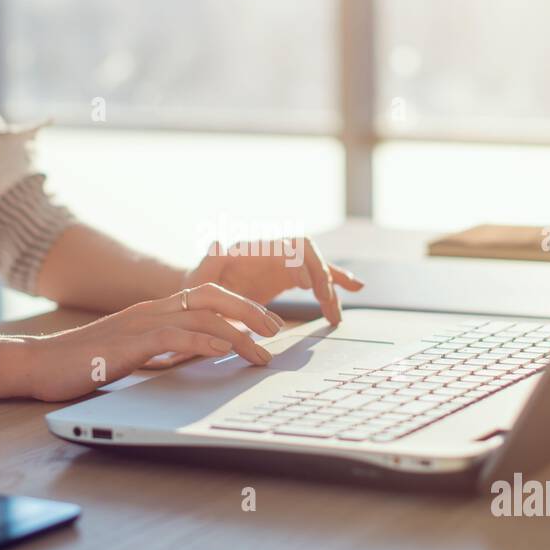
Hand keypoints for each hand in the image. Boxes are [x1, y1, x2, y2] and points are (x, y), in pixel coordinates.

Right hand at [24, 282, 285, 400]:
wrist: (41, 364)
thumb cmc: (85, 363)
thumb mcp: (136, 354)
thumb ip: (166, 351)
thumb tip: (201, 357)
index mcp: (155, 311)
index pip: (208, 297)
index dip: (242, 306)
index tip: (267, 325)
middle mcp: (152, 309)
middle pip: (214, 296)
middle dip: (251, 310)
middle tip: (277, 331)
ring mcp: (141, 322)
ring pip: (202, 317)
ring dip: (239, 333)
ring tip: (261, 351)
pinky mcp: (131, 342)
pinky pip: (175, 336)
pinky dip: (204, 342)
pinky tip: (223, 351)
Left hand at [183, 238, 364, 326]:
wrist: (195, 298)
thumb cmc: (195, 290)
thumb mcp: (198, 278)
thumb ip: (208, 262)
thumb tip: (218, 243)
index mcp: (254, 249)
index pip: (289, 247)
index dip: (305, 265)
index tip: (312, 289)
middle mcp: (271, 251)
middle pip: (309, 254)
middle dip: (323, 276)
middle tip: (327, 304)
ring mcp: (280, 263)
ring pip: (317, 265)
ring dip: (333, 284)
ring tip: (342, 306)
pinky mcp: (285, 276)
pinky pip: (315, 277)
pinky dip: (335, 282)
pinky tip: (355, 288)